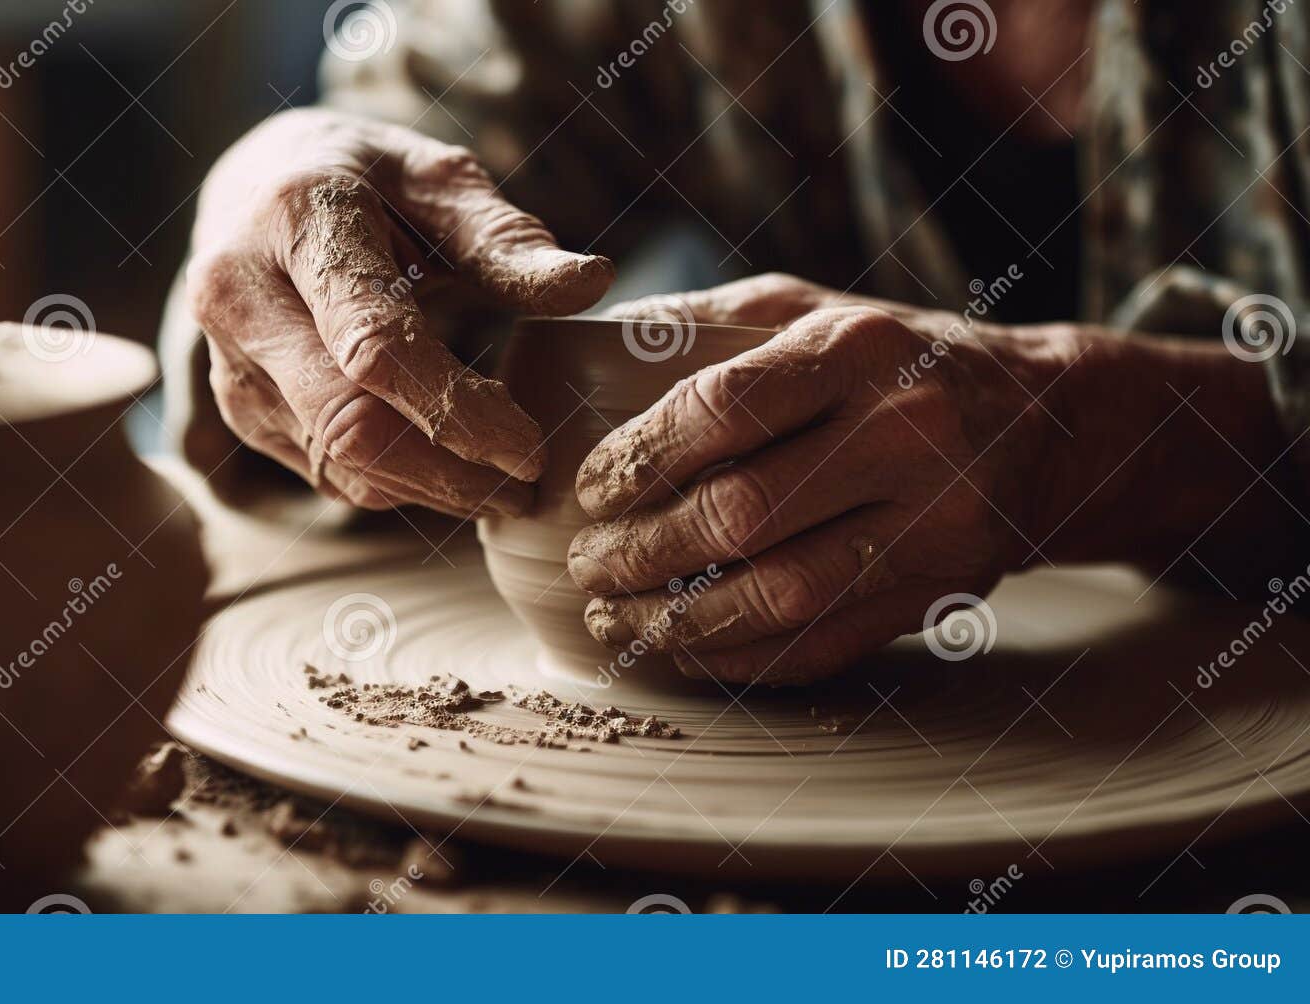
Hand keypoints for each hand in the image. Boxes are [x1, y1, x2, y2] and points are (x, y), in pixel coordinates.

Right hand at [186, 108, 613, 516]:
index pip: (375, 344)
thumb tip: (591, 283)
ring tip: (501, 489)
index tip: (530, 450)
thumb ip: (508, 239)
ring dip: (426, 491)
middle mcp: (240, 296)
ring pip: (333, 462)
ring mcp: (230, 362)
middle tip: (526, 492)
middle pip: (346, 422)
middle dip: (447, 474)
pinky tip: (445, 467)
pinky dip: (393, 483)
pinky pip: (322, 471)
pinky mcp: (238, 410)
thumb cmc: (367, 180)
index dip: (456, 410)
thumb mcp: (438, 181)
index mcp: (295, 220)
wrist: (256, 188)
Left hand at [567, 274, 1066, 684]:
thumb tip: (598, 338)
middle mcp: (903, 434)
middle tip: (589, 563)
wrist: (1046, 424)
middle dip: (642, 550)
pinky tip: (682, 649)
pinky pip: (822, 644)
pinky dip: (738, 658)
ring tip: (614, 618)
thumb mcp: (819, 309)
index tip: (590, 488)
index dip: (640, 458)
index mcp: (857, 350)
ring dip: (677, 619)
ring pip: (779, 595)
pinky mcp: (939, 591)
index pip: (724, 408)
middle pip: (742, 513)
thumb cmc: (900, 361)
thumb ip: (714, 322)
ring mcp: (929, 523)